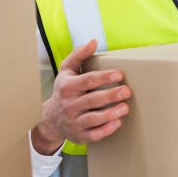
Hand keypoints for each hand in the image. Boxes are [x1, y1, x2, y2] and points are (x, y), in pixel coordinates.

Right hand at [31, 39, 130, 154]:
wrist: (50, 119)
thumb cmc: (64, 91)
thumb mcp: (67, 71)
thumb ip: (79, 55)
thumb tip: (93, 42)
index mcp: (67, 87)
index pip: (87, 81)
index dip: (104, 77)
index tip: (119, 74)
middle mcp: (69, 105)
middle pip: (92, 100)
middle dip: (111, 95)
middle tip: (127, 91)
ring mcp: (73, 121)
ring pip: (93, 119)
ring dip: (110, 113)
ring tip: (125, 108)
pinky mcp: (79, 135)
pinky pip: (93, 135)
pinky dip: (105, 130)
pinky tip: (117, 123)